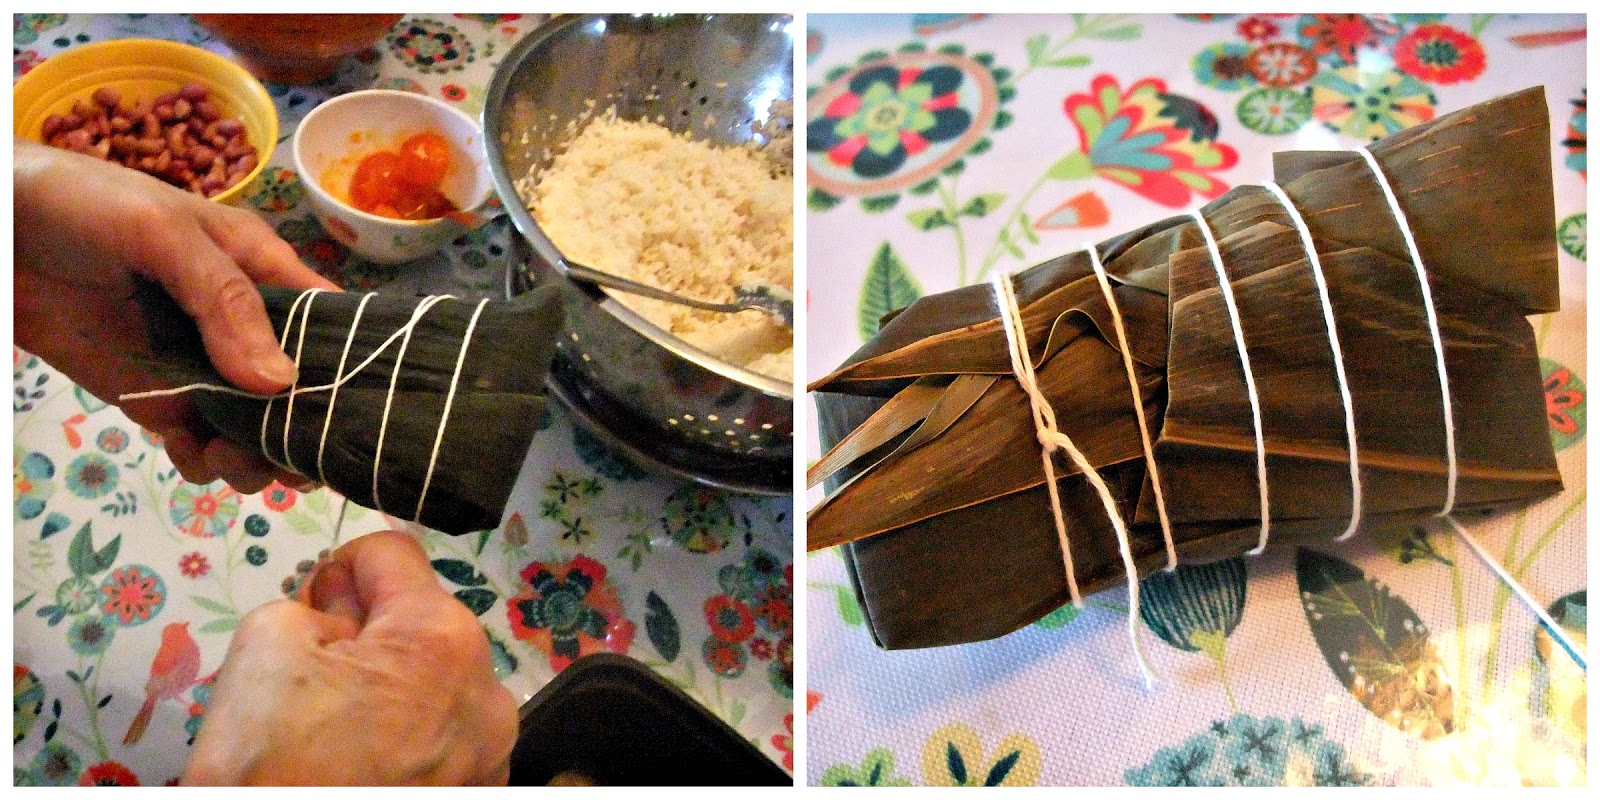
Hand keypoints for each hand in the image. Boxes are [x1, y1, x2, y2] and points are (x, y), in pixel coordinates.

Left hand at [13, 138, 339, 491]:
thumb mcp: (163, 233)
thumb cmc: (82, 203)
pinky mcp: (153, 396)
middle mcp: (242, 324)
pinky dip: (202, 460)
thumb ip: (223, 301)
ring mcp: (198, 364)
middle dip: (298, 431)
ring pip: (255, 428)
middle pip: (298, 392)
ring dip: (253, 456)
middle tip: (275, 454)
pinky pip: (198, 442)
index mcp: (262, 269)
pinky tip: (186, 451)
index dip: (348, 370)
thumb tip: (280, 383)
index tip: (349, 416)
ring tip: (223, 456)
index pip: (331, 325)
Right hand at [182, 531, 516, 784]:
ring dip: (393, 689)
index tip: (311, 607)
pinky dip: (410, 739)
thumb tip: (344, 614)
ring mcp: (490, 753)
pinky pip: (444, 738)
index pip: (392, 554)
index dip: (339, 569)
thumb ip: (313, 603)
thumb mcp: (267, 642)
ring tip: (338, 730)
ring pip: (435, 685)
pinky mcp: (478, 791)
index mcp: (444, 639)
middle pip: (422, 626)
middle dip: (369, 637)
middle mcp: (489, 692)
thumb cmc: (270, 759)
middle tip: (316, 680)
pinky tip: (364, 765)